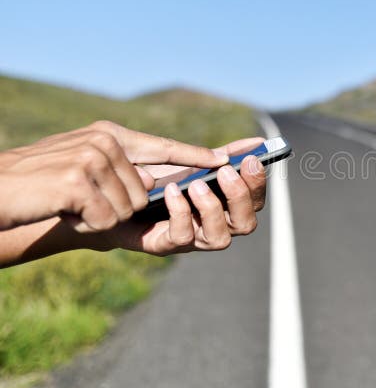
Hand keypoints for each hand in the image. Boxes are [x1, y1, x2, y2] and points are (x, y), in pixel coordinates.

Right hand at [0, 120, 228, 231]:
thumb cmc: (41, 185)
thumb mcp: (84, 169)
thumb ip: (122, 169)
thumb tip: (156, 181)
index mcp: (110, 135)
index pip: (163, 147)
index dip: (196, 155)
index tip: (226, 159)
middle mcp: (105, 141)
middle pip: (146, 191)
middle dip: (118, 207)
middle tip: (81, 200)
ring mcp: (92, 158)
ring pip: (128, 207)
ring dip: (100, 215)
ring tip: (70, 203)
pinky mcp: (78, 181)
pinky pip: (107, 218)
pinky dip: (87, 223)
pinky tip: (64, 209)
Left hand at [103, 137, 267, 254]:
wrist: (104, 191)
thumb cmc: (147, 175)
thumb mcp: (184, 160)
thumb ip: (217, 154)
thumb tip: (257, 142)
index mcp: (222, 203)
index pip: (254, 200)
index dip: (258, 183)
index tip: (252, 160)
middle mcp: (211, 224)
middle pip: (246, 224)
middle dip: (240, 197)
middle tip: (225, 172)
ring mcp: (190, 238)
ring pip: (221, 239)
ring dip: (212, 209)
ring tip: (195, 185)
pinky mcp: (164, 245)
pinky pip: (183, 237)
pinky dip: (180, 212)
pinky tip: (170, 191)